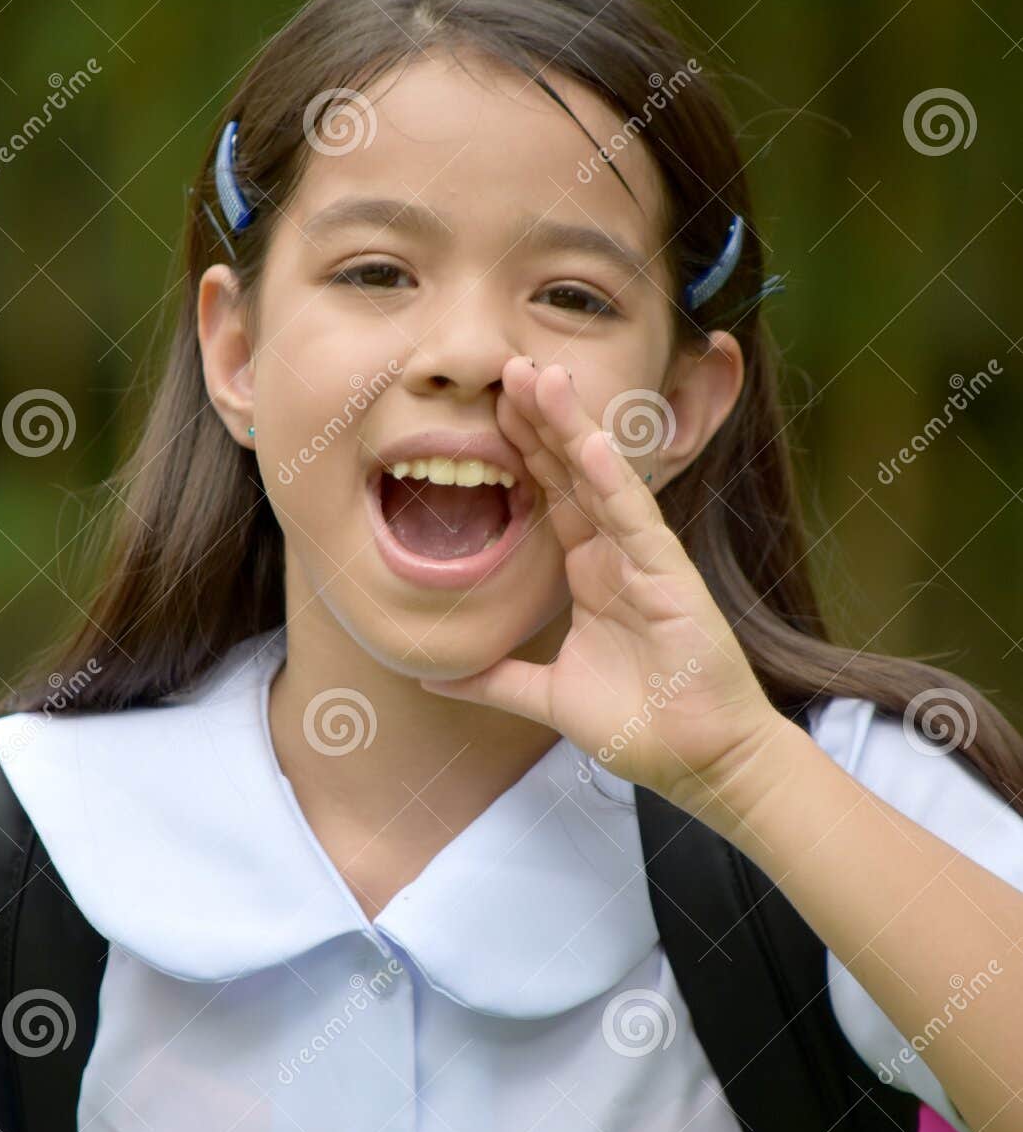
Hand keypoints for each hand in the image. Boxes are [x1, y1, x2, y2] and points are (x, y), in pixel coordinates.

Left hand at [419, 359, 786, 816]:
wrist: (701, 763)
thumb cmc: (641, 726)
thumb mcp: (548, 698)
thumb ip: (493, 681)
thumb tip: (430, 676)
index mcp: (590, 573)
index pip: (550, 495)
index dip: (521, 450)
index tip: (487, 408)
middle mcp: (616, 555)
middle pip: (571, 473)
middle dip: (540, 420)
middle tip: (507, 368)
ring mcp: (645, 561)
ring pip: (602, 481)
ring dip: (572, 429)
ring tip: (541, 377)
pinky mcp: (672, 578)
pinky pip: (637, 520)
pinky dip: (613, 481)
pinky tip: (590, 444)